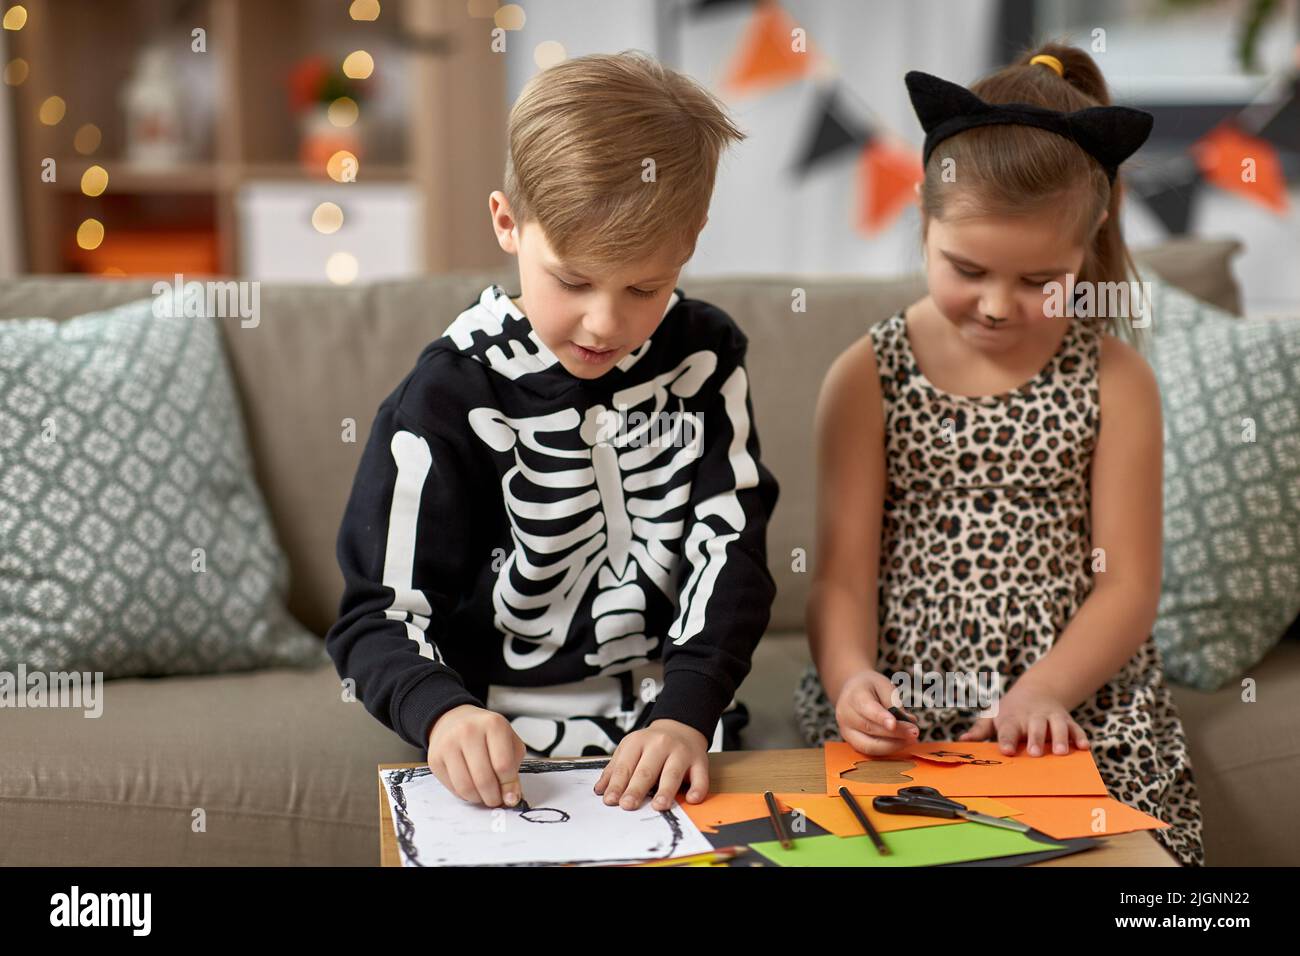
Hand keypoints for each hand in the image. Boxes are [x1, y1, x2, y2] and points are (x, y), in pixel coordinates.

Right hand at [426, 703, 525, 806]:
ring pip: (466, 787)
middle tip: (496, 799)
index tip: (510, 795)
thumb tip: (511, 798)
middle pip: (484, 779)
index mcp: (493, 724)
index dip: (509, 786)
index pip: (504, 765)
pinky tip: (471, 786)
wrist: (455, 720)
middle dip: (493, 797)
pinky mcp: (435, 758)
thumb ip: (513, 770)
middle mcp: (469, 731)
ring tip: (484, 795)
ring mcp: (449, 744)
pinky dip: (464, 795)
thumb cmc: (486, 733)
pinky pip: (452, 788)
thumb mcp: (509, 743)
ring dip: (478, 799)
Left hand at [593, 719, 709, 811]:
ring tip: (658, 805)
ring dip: (665, 790)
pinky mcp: (699, 762)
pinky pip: (700, 776)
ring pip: (672, 773)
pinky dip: (697, 788)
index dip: (617, 784)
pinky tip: (691, 799)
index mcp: (639, 742)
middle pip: (646, 770)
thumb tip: (601, 790)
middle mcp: (661, 745)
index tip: (610, 800)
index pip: (625, 766)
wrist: (681, 727)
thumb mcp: (630, 749)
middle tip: (628, 805)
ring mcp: (681, 753)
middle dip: (636, 789)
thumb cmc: (653, 744)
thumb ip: (615, 770)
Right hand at [835, 668, 919, 755]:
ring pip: (868, 745)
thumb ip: (894, 701)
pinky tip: (901, 743)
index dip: (880, 717)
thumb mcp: (883, 684)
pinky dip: (887, 749)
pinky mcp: (852, 742)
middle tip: (915, 732)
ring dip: (893, 745)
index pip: (866, 708)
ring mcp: (846, 731)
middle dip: (895, 733)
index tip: (894, 724)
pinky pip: (870, 751)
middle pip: (869, 728)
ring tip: (911, 740)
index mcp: (853, 696)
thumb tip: (909, 721)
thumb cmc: (870, 687)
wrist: (851, 691)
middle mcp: (845, 715)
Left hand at [957, 683, 1090, 755]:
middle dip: (1035, 740)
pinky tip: (1084, 747)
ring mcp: (1051, 718)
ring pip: (1057, 727)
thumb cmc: (1010, 711)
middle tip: (1035, 753)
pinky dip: (1080, 737)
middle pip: (1034, 728)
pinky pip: (1076, 728)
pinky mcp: (1067, 721)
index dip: (1006, 740)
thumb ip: (979, 729)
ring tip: (1060, 752)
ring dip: (1060, 738)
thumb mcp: (992, 716)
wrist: (1037, 690)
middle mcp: (1033, 718)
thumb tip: (962, 740)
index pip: (1007, 730)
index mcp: (1012, 719)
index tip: (1005, 750)